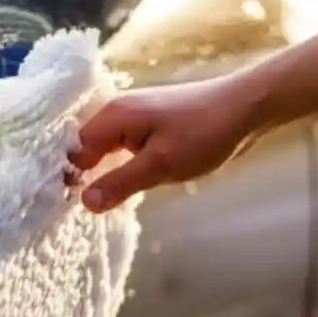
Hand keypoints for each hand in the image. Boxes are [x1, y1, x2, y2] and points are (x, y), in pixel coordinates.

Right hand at [68, 75, 261, 212]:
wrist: (247, 107)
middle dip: (84, 176)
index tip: (70, 207)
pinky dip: (124, 165)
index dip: (71, 178)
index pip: (76, 150)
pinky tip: (129, 184)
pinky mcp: (154, 123)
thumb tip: (85, 202)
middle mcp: (119, 111)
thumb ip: (120, 183)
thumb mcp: (160, 165)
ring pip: (108, 148)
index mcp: (114, 116)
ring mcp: (137, 116)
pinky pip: (126, 146)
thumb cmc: (204, 133)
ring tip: (104, 202)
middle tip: (88, 209)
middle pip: (88, 148)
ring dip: (105, 172)